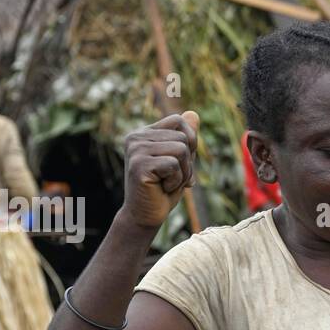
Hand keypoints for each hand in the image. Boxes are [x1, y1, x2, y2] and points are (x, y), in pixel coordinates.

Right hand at [121, 111, 197, 229]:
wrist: (144, 216)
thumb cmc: (163, 189)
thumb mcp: (179, 161)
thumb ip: (185, 138)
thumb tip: (194, 113)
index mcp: (143, 133)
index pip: (178, 120)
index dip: (190, 141)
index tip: (181, 163)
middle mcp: (136, 137)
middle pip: (183, 137)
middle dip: (188, 162)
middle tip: (173, 178)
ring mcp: (136, 150)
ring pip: (181, 150)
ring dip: (183, 172)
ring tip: (167, 183)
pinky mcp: (139, 165)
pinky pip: (174, 165)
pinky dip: (176, 181)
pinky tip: (162, 188)